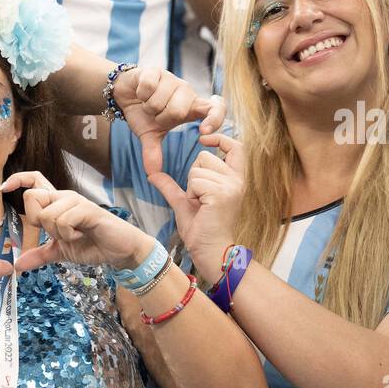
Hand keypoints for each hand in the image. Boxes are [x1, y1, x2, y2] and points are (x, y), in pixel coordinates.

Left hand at [4, 171, 153, 272]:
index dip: (17, 179)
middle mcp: (64, 197)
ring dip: (57, 233)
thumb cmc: (92, 245)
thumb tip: (17, 265)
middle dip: (36, 221)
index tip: (3, 188)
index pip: (33, 179)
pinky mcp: (87, 210)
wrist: (119, 250)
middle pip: (33, 196)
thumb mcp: (60, 252)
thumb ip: (39, 255)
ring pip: (47, 214)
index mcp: (55, 202)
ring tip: (73, 236)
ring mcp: (76, 202)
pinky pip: (63, 220)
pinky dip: (68, 235)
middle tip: (54, 233)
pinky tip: (80, 236)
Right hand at [111, 67, 225, 180]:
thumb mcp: (150, 135)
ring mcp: (172, 79)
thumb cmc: (143, 113)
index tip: (203, 133)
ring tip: (146, 102)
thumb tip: (152, 175)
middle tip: (154, 115)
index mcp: (191, 107)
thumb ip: (154, 153)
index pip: (216, 109)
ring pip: (161, 100)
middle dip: (160, 118)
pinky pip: (149, 87)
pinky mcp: (157, 70)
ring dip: (148, 106)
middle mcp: (186, 92)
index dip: (215, 119)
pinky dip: (141, 93)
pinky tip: (140, 92)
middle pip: (178, 111)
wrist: (124, 94)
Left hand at [151, 132, 245, 279]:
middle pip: (204, 157)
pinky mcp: (221, 193)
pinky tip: (200, 208)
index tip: (204, 138)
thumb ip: (170, 186)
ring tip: (200, 205)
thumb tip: (151, 174)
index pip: (236, 147)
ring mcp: (231, 186)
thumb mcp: (184, 202)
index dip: (220, 138)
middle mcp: (237, 180)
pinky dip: (190, 194)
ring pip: (197, 169)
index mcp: (234, 179)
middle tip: (199, 199)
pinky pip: (194, 181)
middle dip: (193, 176)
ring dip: (191, 188)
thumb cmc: (201, 229)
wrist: (209, 249)